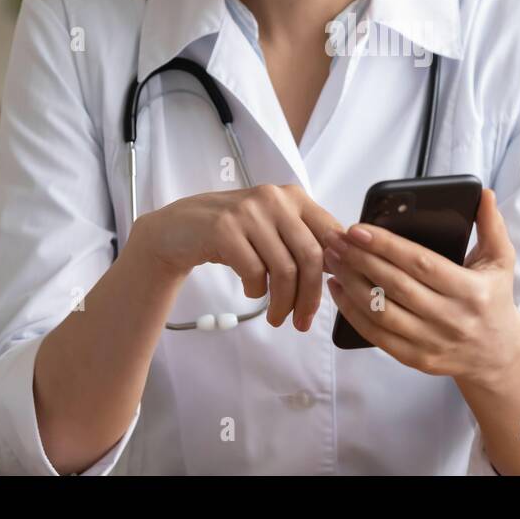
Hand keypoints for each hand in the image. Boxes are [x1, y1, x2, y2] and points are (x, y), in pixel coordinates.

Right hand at [143, 184, 345, 330]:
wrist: (179, 229)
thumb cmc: (233, 233)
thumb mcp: (272, 228)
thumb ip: (304, 240)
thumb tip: (341, 269)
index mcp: (293, 197)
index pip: (331, 234)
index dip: (338, 268)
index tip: (332, 295)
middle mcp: (274, 198)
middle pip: (311, 255)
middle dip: (310, 296)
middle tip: (302, 321)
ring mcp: (248, 212)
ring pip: (284, 268)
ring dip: (283, 302)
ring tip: (277, 316)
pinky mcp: (224, 229)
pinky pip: (254, 271)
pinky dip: (256, 291)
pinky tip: (252, 291)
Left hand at [323, 188, 519, 387]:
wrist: (498, 354)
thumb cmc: (494, 300)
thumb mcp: (501, 262)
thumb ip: (491, 226)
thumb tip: (484, 194)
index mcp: (470, 291)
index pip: (421, 264)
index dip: (386, 246)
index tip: (358, 230)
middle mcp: (451, 318)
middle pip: (395, 286)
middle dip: (359, 260)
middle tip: (335, 240)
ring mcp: (432, 342)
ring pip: (381, 312)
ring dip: (351, 285)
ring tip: (333, 261)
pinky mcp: (417, 359)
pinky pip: (377, 336)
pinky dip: (353, 314)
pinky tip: (339, 291)